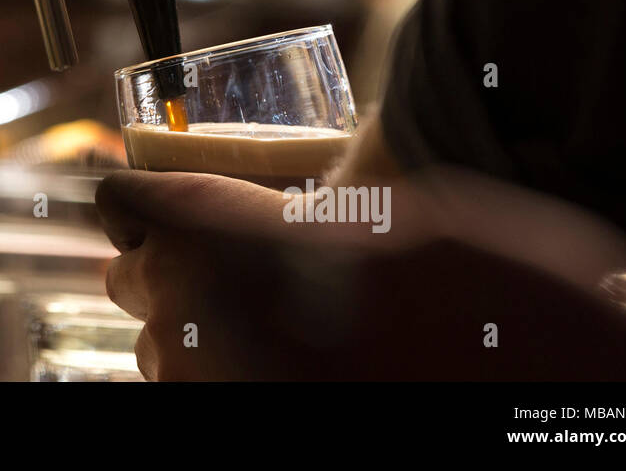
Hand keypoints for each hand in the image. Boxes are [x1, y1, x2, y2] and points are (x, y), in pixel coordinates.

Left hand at [96, 169, 625, 379]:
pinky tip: (284, 366)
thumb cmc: (456, 286)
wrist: (504, 374)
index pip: (121, 203)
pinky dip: (223, 375)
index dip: (143, 203)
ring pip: (158, 346)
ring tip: (278, 329)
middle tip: (237, 272)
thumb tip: (267, 221)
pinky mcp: (213, 422)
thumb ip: (289, 217)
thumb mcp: (379, 217)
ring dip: (198, 330)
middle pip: (129, 277)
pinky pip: (194, 389)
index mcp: (207, 228)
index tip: (161, 207)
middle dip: (171, 270)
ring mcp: (193, 378)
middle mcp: (181, 305)